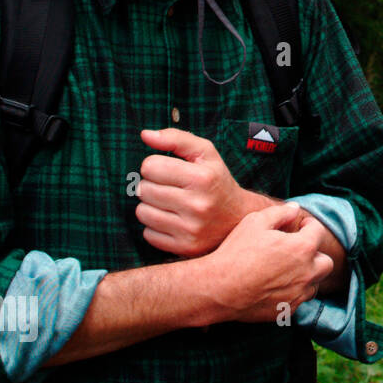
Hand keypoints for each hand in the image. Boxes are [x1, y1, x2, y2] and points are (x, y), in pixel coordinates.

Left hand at [136, 127, 266, 256]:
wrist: (240, 217)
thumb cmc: (217, 180)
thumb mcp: (205, 153)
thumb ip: (176, 138)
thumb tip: (145, 135)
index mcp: (202, 178)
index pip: (149, 166)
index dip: (156, 165)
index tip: (169, 170)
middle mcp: (198, 205)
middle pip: (143, 189)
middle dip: (152, 185)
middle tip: (171, 188)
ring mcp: (191, 229)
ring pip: (142, 212)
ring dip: (151, 206)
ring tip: (171, 203)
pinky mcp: (184, 247)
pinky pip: (148, 234)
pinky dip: (156, 226)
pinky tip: (173, 220)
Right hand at [204, 201, 333, 323]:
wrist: (218, 288)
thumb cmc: (236, 252)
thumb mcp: (255, 222)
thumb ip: (280, 213)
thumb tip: (295, 209)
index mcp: (302, 248)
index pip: (318, 232)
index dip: (310, 225)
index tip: (302, 226)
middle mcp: (306, 273)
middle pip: (326, 263)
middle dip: (315, 254)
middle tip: (298, 250)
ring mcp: (298, 294)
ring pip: (314, 284)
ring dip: (307, 276)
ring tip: (287, 269)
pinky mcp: (287, 310)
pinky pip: (299, 300)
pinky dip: (293, 292)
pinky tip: (276, 286)